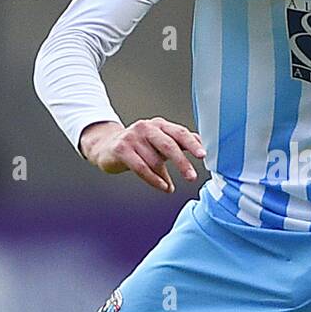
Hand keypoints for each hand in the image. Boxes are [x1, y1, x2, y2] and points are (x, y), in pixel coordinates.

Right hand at [79, 118, 205, 191]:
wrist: (106, 146)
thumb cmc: (139, 146)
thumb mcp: (160, 142)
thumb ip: (179, 143)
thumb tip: (202, 144)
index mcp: (160, 124)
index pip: (179, 132)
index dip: (192, 144)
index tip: (203, 156)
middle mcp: (147, 127)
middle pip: (169, 145)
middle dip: (182, 163)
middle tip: (192, 177)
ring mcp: (133, 137)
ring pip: (154, 161)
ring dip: (164, 177)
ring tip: (169, 186)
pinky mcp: (121, 149)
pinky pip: (142, 168)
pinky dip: (154, 180)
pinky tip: (163, 187)